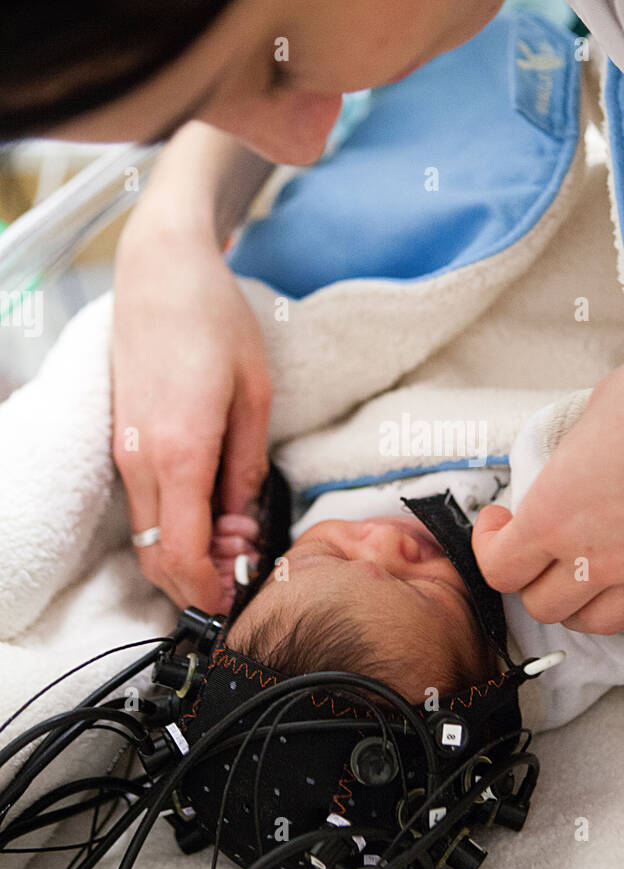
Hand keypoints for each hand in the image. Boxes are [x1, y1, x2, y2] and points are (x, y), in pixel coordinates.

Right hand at [111, 225, 271, 612]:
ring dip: (185, 555)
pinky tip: (212, 510)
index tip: (239, 597)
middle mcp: (141, 460)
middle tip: (243, 573)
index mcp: (180, 452)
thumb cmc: (216, 322)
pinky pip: (143, 505)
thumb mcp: (255, 396)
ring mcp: (126, 451)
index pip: (181, 553)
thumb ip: (246, 468)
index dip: (209, 589)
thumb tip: (243, 524)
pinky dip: (172, 525)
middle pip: (155, 556)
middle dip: (198, 583)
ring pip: (145, 535)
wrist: (161, 271)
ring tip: (234, 539)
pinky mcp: (122, 440)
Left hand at [472, 336, 623, 633]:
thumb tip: (581, 454)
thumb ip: (579, 448)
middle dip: (530, 581)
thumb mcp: (599, 406)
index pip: (500, 568)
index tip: (500, 522)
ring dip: (579, 602)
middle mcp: (598, 556)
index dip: (490, 547)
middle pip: (543, 607)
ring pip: (597, 621)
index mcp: (557, 512)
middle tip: (537, 547)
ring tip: (581, 570)